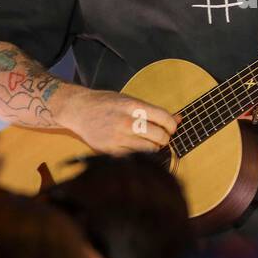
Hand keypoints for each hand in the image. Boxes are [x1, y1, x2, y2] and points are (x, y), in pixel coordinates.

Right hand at [61, 87, 178, 155]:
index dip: (172, 125)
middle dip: (164, 138)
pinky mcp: (111, 151)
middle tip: (159, 136)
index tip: (171, 128)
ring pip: (150, 150)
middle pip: (160, 137)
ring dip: (153, 147)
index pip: (163, 118)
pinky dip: (140, 154)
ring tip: (147, 142)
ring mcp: (118, 138)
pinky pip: (136, 157)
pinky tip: (135, 147)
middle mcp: (126, 122)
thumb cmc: (106, 104)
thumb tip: (179, 119)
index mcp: (132, 106)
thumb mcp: (129, 100)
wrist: (78, 111)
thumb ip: (153, 111)